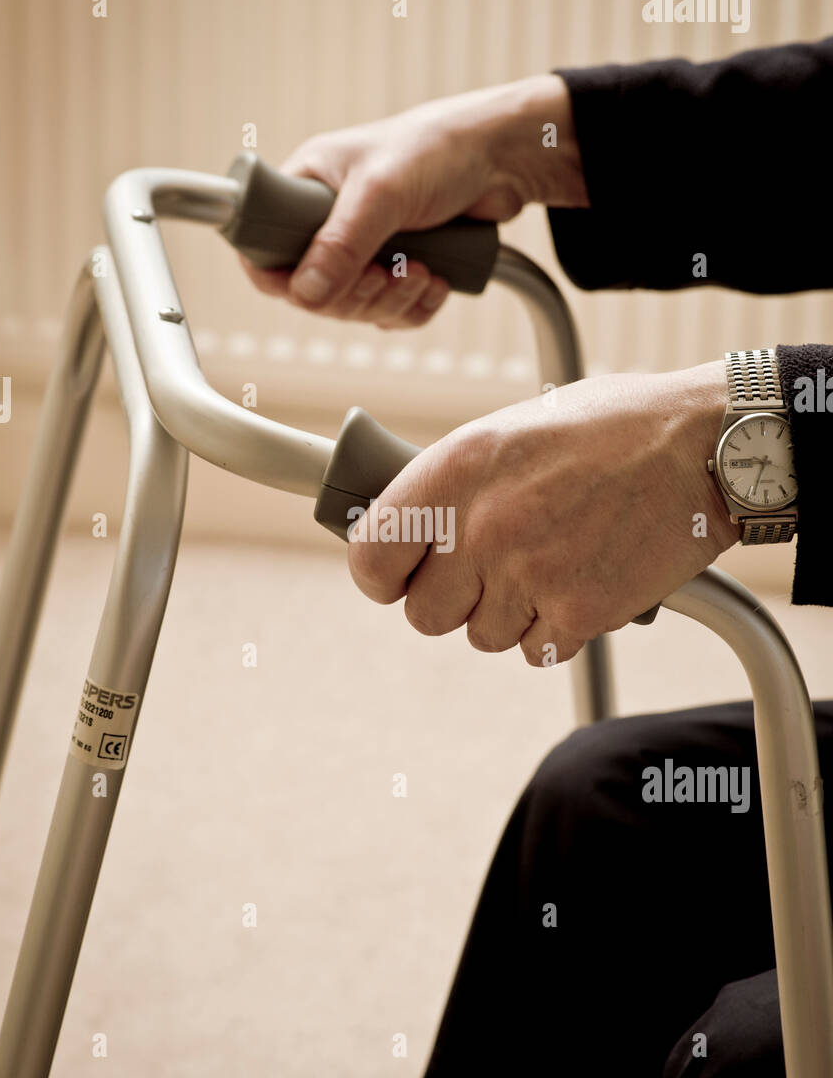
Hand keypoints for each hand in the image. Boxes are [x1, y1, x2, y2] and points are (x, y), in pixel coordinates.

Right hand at [241, 75, 587, 327]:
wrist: (504, 159)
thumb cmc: (440, 149)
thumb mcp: (383, 191)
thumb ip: (342, 242)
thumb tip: (305, 293)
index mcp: (308, 187)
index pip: (263, 246)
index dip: (279, 276)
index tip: (309, 289)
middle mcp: (330, 220)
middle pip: (313, 292)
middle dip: (355, 294)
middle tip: (386, 274)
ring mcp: (365, 247)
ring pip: (355, 308)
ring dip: (391, 301)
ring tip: (422, 271)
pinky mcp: (399, 268)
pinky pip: (391, 314)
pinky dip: (414, 308)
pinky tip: (437, 280)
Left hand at [347, 361, 736, 664]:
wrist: (706, 445)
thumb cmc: (613, 428)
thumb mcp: (511, 430)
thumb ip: (455, 483)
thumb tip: (410, 526)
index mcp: (455, 469)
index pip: (371, 557)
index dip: (383, 574)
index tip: (398, 574)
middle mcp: (483, 526)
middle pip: (424, 614)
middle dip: (453, 599)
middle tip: (490, 568)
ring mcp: (530, 574)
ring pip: (482, 636)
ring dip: (510, 612)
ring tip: (552, 560)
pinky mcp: (579, 613)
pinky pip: (535, 650)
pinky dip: (555, 627)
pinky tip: (582, 580)